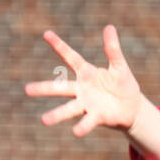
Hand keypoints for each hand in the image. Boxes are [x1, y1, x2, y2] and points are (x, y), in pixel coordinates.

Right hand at [24, 25, 142, 136]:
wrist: (132, 108)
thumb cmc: (123, 85)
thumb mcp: (119, 66)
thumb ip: (112, 50)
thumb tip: (109, 27)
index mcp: (86, 72)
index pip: (70, 57)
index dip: (59, 45)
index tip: (46, 33)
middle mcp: (82, 89)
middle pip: (60, 87)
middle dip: (44, 89)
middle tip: (27, 90)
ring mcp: (87, 104)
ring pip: (69, 108)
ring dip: (56, 114)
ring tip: (43, 120)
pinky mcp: (97, 117)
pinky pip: (88, 122)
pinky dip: (82, 127)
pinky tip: (75, 132)